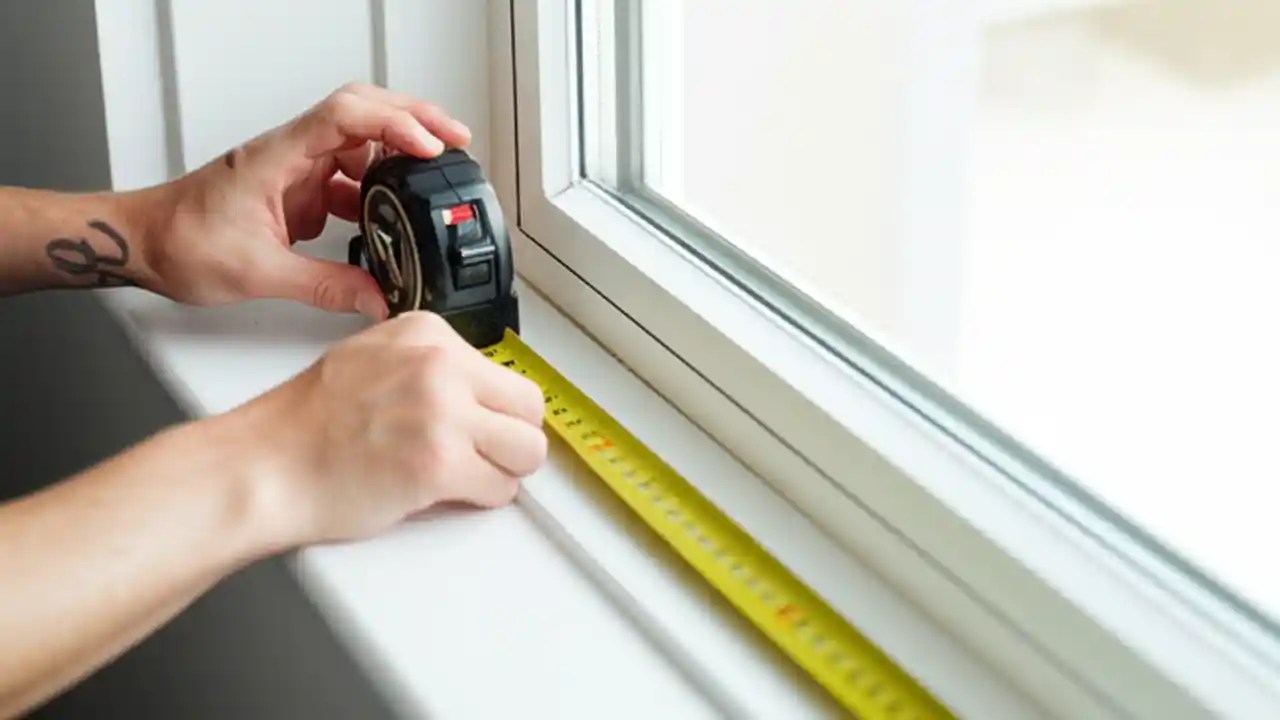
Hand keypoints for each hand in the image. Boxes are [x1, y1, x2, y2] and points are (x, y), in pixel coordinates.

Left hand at [135, 83, 471, 318]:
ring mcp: (297, 167)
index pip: (346, 115)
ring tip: (433, 179)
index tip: (429, 145)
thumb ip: (326, 287)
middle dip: (415, 121)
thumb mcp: (259, 274)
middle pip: (365, 113)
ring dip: (400, 156)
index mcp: (279, 156)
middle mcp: (292, 153)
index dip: (395, 123)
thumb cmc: (180, 241)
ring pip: (361, 144)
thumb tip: (376, 298)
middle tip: (454, 142)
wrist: (145, 243)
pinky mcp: (299, 188)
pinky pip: (350, 178)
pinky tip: (391, 216)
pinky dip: (378, 191)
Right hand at [215, 312, 547, 546]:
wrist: (266, 466)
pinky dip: (481, 499)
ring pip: (527, 451)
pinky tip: (445, 493)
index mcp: (426, 334)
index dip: (498, 409)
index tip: (485, 425)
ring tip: (465, 475)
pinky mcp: (440, 464)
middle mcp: (439, 366)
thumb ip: (429, 368)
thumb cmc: (307, 425)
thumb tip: (479, 395)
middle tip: (484, 455)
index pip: (507, 371)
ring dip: (503, 471)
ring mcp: (442, 414)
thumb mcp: (373, 360)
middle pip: (530, 408)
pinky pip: (500, 489)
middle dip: (513, 438)